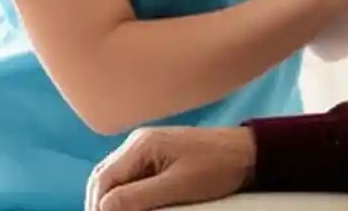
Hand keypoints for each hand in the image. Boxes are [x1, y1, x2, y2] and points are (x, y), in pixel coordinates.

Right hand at [86, 126, 255, 210]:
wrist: (248, 153)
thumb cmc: (218, 167)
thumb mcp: (178, 186)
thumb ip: (138, 197)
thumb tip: (104, 208)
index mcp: (141, 145)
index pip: (103, 180)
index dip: (98, 207)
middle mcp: (138, 143)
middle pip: (104, 178)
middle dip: (101, 204)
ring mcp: (148, 148)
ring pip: (115, 178)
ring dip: (113, 199)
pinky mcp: (159, 156)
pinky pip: (131, 177)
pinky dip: (126, 194)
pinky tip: (133, 207)